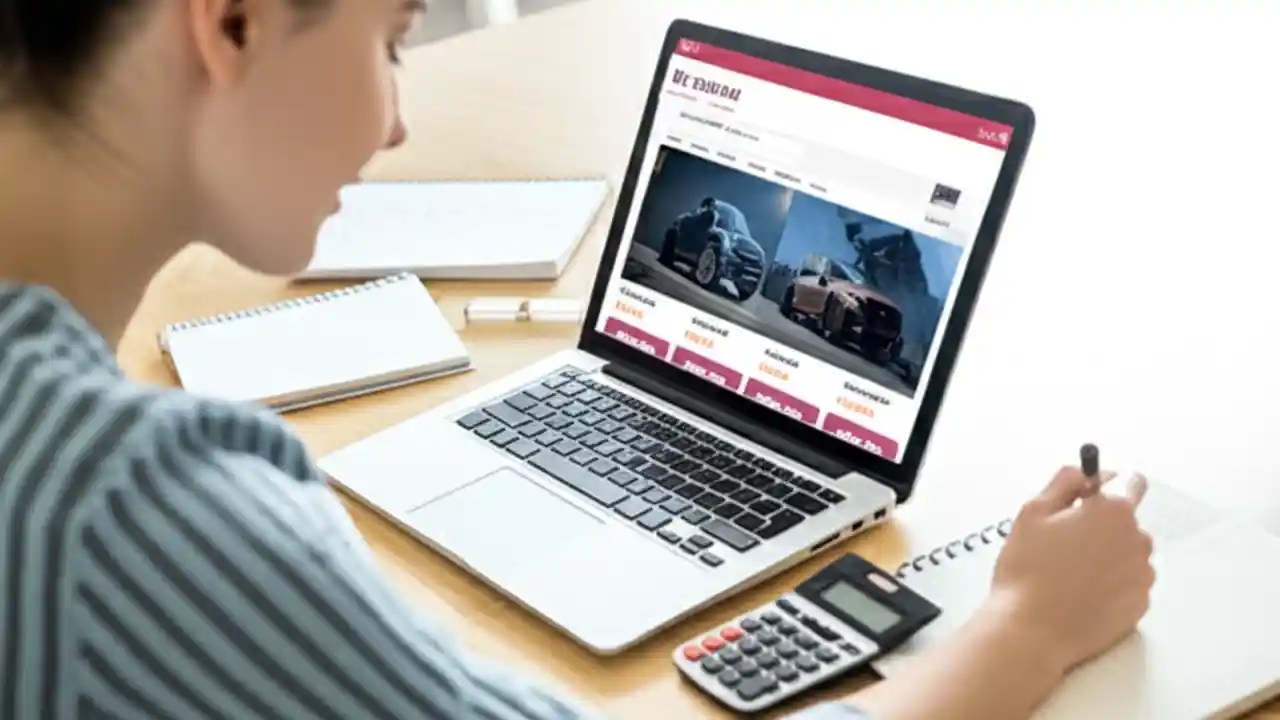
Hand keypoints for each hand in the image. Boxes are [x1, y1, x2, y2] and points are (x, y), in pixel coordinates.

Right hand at [987, 467, 1154, 673]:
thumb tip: (1087, 471)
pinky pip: (1129, 584)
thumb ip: (1065, 480)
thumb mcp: (1033, 512)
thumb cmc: (1027, 570)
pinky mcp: (1141, 605)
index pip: (1131, 481)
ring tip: (1070, 573)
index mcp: (1113, 511)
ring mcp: (1143, 575)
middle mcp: (1138, 540)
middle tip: (1065, 543)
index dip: (1107, 485)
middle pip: (1127, 521)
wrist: (1031, 631)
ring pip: (1128, 553)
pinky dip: (1111, 584)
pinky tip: (1081, 593)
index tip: (1087, 496)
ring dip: (1108, 555)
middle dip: (1102, 525)